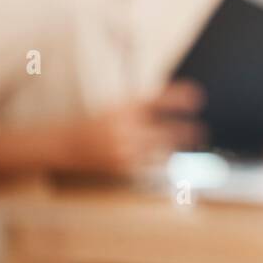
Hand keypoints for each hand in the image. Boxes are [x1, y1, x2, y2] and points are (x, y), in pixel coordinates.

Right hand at [61, 82, 203, 176]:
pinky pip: (151, 165)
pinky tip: (169, 158)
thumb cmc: (93, 124)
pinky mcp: (122, 166)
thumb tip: (175, 102)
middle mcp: (125, 127)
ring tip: (191, 143)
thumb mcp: (115, 109)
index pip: (156, 100)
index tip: (197, 96)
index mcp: (123, 108)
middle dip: (186, 131)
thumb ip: (142, 109)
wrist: (61, 146)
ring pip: (162, 151)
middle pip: (166, 131)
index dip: (178, 98)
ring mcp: (124, 148)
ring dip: (177, 147)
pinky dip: (162, 160)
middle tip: (201, 130)